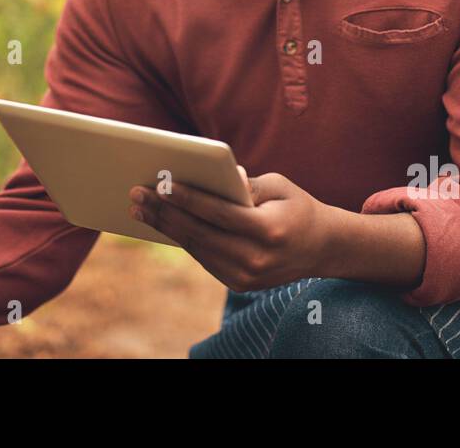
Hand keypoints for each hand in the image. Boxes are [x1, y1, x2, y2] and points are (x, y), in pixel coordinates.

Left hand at [128, 168, 331, 292]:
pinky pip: (203, 257)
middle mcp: (255, 258)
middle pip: (200, 233)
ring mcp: (246, 276)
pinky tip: (162, 222)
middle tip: (137, 194)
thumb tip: (215, 177)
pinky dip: (181, 239)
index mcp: (268, 231)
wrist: (322, 248)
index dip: (189, 199)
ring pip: (196, 248)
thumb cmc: (297, 207)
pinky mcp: (239, 284)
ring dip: (165, 227)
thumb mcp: (279, 186)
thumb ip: (246, 183)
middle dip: (164, 212)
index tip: (161, 185)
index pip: (219, 213)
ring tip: (140, 208)